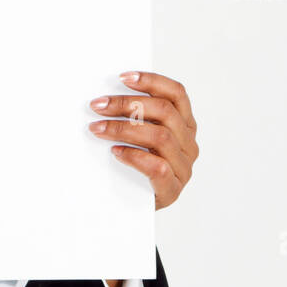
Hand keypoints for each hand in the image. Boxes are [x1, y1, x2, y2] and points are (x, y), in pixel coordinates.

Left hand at [88, 70, 198, 209]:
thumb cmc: (136, 167)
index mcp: (185, 125)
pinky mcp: (172, 190)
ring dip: (123, 129)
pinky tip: (115, 152)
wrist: (136, 209)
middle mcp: (189, 143)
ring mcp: (184, 168)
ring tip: (97, 128)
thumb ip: (135, 117)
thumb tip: (105, 97)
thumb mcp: (140, 137)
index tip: (123, 77)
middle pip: (164, 112)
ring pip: (159, 137)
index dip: (152, 81)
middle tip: (97, 105)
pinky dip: (134, 156)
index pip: (177, 94)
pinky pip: (157, 167)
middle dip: (127, 104)